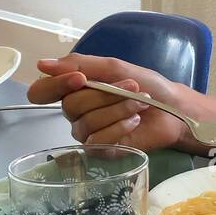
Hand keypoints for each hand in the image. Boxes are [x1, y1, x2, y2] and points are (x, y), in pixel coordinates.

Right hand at [26, 53, 187, 149]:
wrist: (174, 108)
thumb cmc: (146, 85)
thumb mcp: (115, 67)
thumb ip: (80, 64)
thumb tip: (42, 65)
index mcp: (74, 90)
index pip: (41, 92)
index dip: (55, 86)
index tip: (80, 79)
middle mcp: (76, 112)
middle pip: (70, 105)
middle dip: (104, 94)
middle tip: (131, 87)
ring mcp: (87, 132)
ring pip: (87, 122)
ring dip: (118, 109)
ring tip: (140, 103)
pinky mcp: (101, 150)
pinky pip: (98, 140)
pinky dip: (120, 127)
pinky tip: (135, 121)